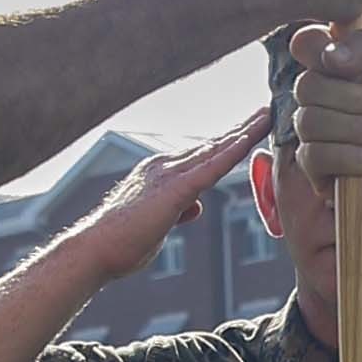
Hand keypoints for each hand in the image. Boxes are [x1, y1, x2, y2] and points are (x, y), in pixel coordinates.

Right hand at [73, 116, 264, 284]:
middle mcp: (164, 166)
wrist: (94, 250)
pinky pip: (212, 166)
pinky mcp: (174, 189)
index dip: (226, 144)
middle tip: (265, 112)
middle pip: (212, 145)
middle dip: (240, 129)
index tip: (247, 132)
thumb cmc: (121, 243)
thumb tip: (195, 206)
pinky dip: (233, 151)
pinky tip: (251, 139)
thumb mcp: (157, 224)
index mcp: (159, 173)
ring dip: (243, 132)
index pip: (201, 156)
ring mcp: (168, 174)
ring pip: (215, 149)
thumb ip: (178, 210)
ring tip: (267, 116)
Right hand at [286, 22, 361, 207]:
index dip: (320, 51)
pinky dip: (350, 157)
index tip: (350, 65)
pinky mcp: (314, 165)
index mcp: (332, 60)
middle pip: (306, 87)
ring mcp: (312, 129)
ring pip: (309, 123)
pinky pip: (313, 157)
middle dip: (354, 99)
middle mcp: (316, 92)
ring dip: (358, 130)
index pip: (304, 43)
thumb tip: (329, 56)